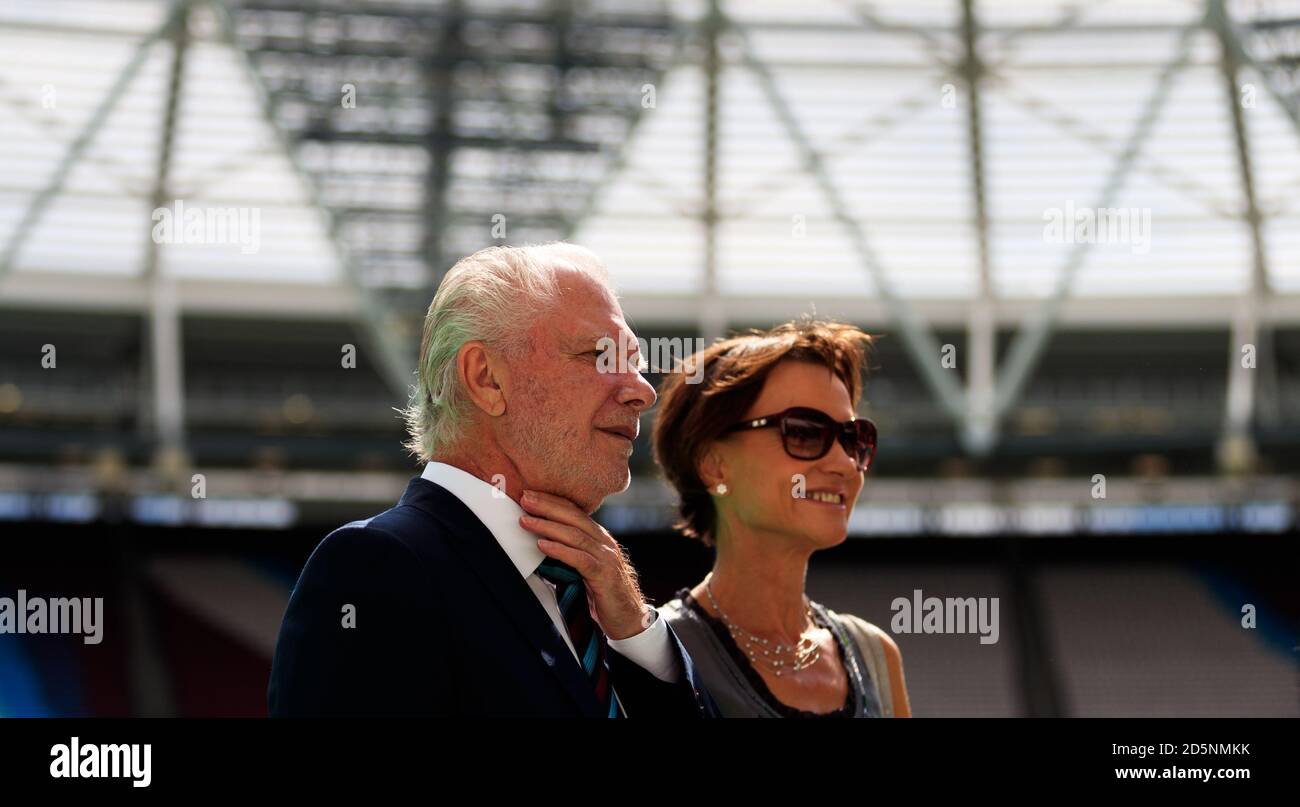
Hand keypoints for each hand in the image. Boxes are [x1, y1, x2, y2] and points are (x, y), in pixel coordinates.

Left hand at [518, 489, 651, 640]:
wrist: (630, 621)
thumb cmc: (603, 595)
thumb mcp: (585, 569)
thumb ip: (570, 554)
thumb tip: (540, 544)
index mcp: (600, 538)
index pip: (575, 512)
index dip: (552, 501)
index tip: (530, 493)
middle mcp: (605, 543)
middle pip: (574, 517)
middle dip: (547, 506)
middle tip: (525, 498)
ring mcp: (606, 558)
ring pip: (575, 535)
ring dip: (547, 526)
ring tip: (525, 520)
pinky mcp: (604, 576)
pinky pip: (580, 559)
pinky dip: (560, 550)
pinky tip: (542, 545)